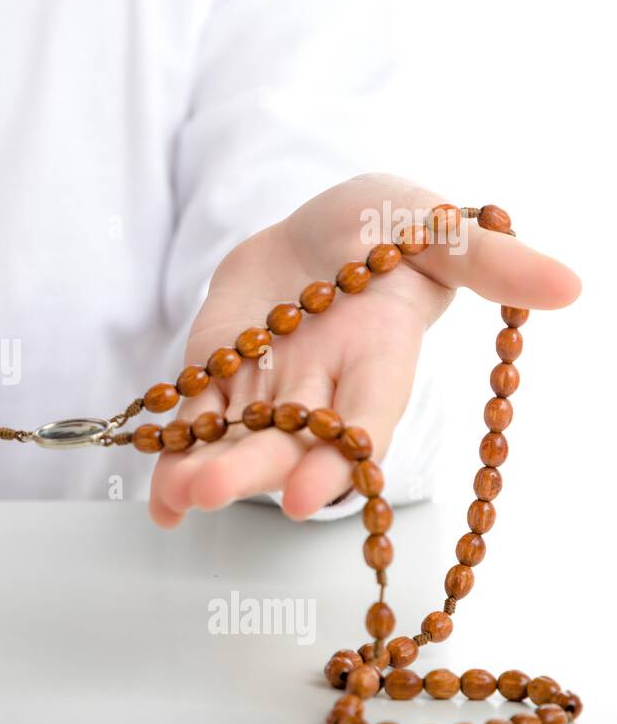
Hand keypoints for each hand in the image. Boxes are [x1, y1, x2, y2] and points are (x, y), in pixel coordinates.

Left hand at [148, 173, 581, 527]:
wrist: (317, 229)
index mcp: (378, 360)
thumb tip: (569, 285)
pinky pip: (193, 421)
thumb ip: (486, 256)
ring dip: (203, 471)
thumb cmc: (384, 224)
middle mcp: (323, 388)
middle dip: (252, 469)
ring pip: (235, 440)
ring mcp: (267, 389)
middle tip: (209, 494)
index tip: (305, 493)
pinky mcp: (219, 377)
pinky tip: (155, 500)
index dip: (339, 459)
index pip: (364, 420)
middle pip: (290, 442)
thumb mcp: (432, 223)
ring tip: (172, 497)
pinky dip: (172, 455)